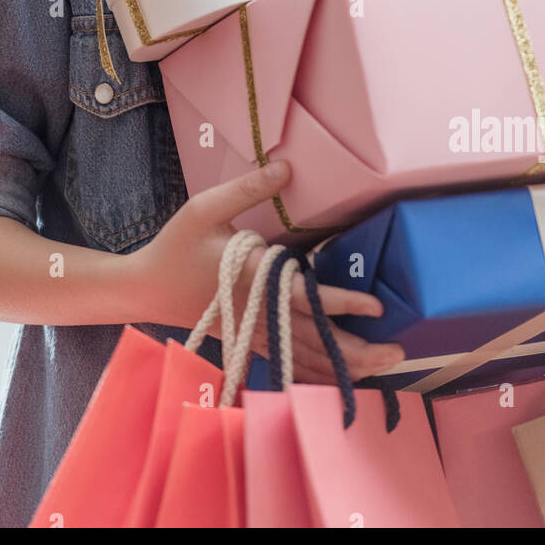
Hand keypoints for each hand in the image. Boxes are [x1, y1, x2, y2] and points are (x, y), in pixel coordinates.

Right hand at [130, 159, 405, 384]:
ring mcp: (255, 331)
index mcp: (252, 276)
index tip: (375, 306)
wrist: (146, 289)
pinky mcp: (250, 341)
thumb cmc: (176, 246)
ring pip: (307, 357)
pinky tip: (344, 379)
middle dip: (357, 349)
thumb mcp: (205, 208)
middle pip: (315, 337)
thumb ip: (247, 188)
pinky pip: (291, 364)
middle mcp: (259, 310)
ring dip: (346, 366)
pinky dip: (319, 373)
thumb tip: (287, 166)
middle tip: (398, 354)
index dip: (341, 301)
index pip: (304, 294)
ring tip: (384, 367)